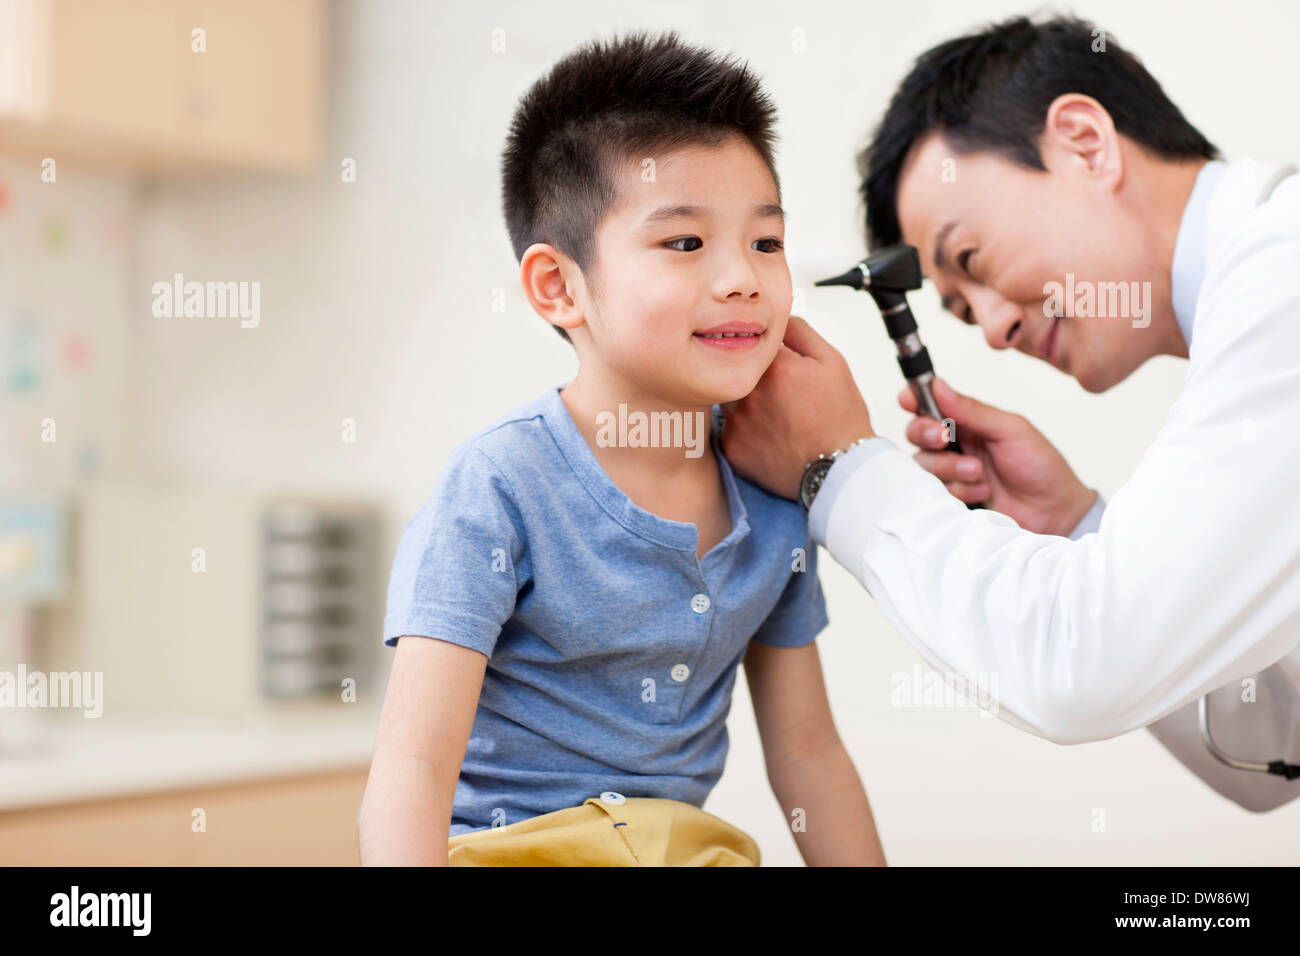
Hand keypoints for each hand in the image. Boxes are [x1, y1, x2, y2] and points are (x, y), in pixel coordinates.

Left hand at [722, 315, 873, 500]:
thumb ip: (799, 331)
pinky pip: (728, 428)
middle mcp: (748, 394)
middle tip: (780, 392)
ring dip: (746, 401)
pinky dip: (744, 429)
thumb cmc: (840, 418)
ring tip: (775, 415)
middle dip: (754, 376)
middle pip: (736, 370)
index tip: (779, 362)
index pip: (751, 341)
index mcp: (773, 367)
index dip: (765, 350)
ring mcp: (736, 423)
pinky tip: (768, 435)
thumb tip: (778, 317)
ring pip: (729, 399)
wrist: (839, 470)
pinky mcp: (731, 448)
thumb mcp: (832, 361)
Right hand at [899, 376, 1096, 536]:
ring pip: (923, 464)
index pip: (930, 405)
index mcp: (969, 421)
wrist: (1055, 513)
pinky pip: (934, 491)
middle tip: (944, 438)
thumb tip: (938, 385)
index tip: (908, 401)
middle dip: (926, 434)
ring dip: (950, 467)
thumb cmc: (1040, 466)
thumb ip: (972, 410)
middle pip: (916, 433)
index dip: (913, 399)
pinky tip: (983, 491)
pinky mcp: (951, 498)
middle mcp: (955, 445)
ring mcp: (951, 473)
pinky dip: (959, 490)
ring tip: (979, 472)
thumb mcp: (1011, 429)